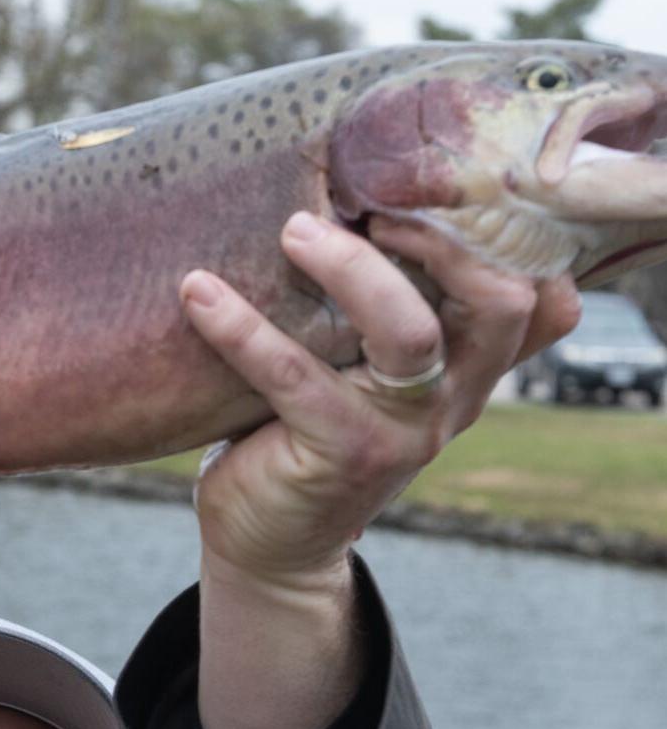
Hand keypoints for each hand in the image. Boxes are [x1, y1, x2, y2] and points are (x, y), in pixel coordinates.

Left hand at [181, 211, 580, 591]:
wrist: (273, 544)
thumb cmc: (310, 438)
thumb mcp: (365, 377)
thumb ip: (388, 319)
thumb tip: (362, 206)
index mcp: (469, 372)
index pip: (532, 297)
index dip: (503, 235)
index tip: (437, 184)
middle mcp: (452, 400)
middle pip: (494, 302)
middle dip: (440, 238)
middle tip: (365, 205)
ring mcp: (403, 433)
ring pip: (407, 334)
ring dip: (350, 270)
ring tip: (291, 230)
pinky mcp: (342, 455)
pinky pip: (295, 375)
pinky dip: (241, 328)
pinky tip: (196, 292)